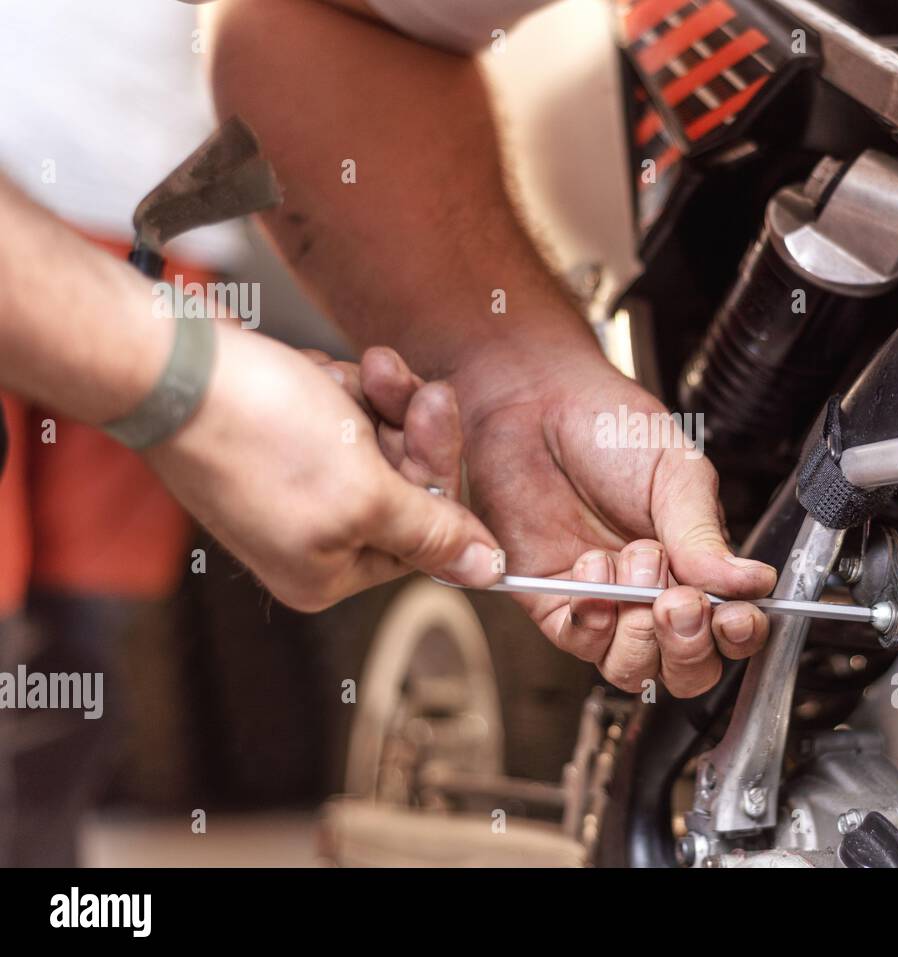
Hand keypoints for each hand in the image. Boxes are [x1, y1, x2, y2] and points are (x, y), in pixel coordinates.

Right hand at [143, 325, 501, 610]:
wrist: (171, 363)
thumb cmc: (260, 434)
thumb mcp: (366, 497)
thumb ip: (432, 535)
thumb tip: (490, 571)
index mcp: (327, 574)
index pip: (427, 535)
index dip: (438, 472)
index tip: (436, 413)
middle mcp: (310, 539)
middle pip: (405, 484)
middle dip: (404, 423)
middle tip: (396, 379)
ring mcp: (294, 489)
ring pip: (377, 439)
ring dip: (367, 398)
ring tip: (331, 377)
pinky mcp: (280, 440)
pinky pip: (339, 413)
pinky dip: (332, 387)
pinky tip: (308, 372)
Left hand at [369, 352, 778, 698]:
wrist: (534, 402)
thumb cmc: (609, 426)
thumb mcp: (676, 472)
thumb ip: (705, 534)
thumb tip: (751, 581)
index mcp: (697, 562)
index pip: (730, 626)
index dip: (737, 633)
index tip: (734, 616)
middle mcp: (654, 592)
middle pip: (687, 665)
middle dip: (689, 644)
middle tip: (678, 599)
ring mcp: (605, 602)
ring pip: (634, 667)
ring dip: (639, 634)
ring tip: (633, 567)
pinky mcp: (553, 602)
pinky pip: (579, 642)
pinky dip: (590, 622)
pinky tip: (592, 576)